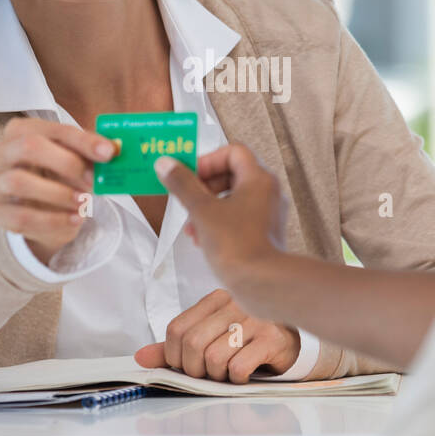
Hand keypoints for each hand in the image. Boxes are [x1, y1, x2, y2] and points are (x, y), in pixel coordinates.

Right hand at [0, 116, 116, 261]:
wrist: (39, 208)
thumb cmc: (58, 174)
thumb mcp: (74, 159)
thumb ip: (90, 152)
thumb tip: (113, 150)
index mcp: (22, 130)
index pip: (54, 129)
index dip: (83, 141)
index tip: (108, 153)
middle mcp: (2, 152)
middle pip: (29, 147)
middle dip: (66, 162)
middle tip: (92, 180)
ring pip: (20, 182)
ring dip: (58, 193)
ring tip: (83, 202)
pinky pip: (21, 216)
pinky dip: (52, 220)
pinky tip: (74, 219)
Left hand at [133, 289, 300, 382]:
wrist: (292, 342)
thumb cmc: (246, 340)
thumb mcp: (211, 337)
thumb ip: (176, 348)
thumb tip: (140, 359)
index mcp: (216, 298)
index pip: (176, 329)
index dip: (173, 356)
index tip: (185, 367)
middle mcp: (235, 303)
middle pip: (193, 344)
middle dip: (194, 370)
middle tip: (206, 376)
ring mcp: (256, 319)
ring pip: (214, 358)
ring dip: (216, 376)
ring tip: (227, 373)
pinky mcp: (273, 338)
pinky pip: (239, 367)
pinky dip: (236, 379)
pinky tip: (244, 374)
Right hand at [152, 143, 287, 289]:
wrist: (262, 284)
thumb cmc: (236, 245)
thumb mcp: (202, 210)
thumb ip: (182, 184)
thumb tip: (165, 163)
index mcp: (258, 178)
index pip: (232, 152)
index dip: (208, 160)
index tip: (189, 176)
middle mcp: (268, 191)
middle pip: (232, 174)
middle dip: (204, 188)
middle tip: (186, 201)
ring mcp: (269, 213)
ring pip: (233, 198)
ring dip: (208, 207)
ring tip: (192, 227)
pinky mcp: (265, 233)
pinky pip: (240, 217)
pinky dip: (220, 222)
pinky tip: (204, 240)